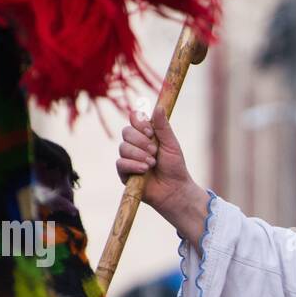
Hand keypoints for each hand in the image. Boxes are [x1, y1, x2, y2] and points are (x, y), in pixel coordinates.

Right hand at [116, 106, 205, 239]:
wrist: (175, 189)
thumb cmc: (175, 167)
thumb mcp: (171, 144)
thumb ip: (163, 127)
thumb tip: (159, 106)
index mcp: (146, 134)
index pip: (134, 119)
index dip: (139, 123)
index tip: (150, 132)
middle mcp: (135, 144)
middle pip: (126, 132)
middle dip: (141, 142)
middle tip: (154, 152)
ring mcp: (128, 158)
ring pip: (123, 148)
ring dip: (139, 155)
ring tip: (152, 164)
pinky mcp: (124, 173)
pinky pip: (120, 163)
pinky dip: (133, 165)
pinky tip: (144, 170)